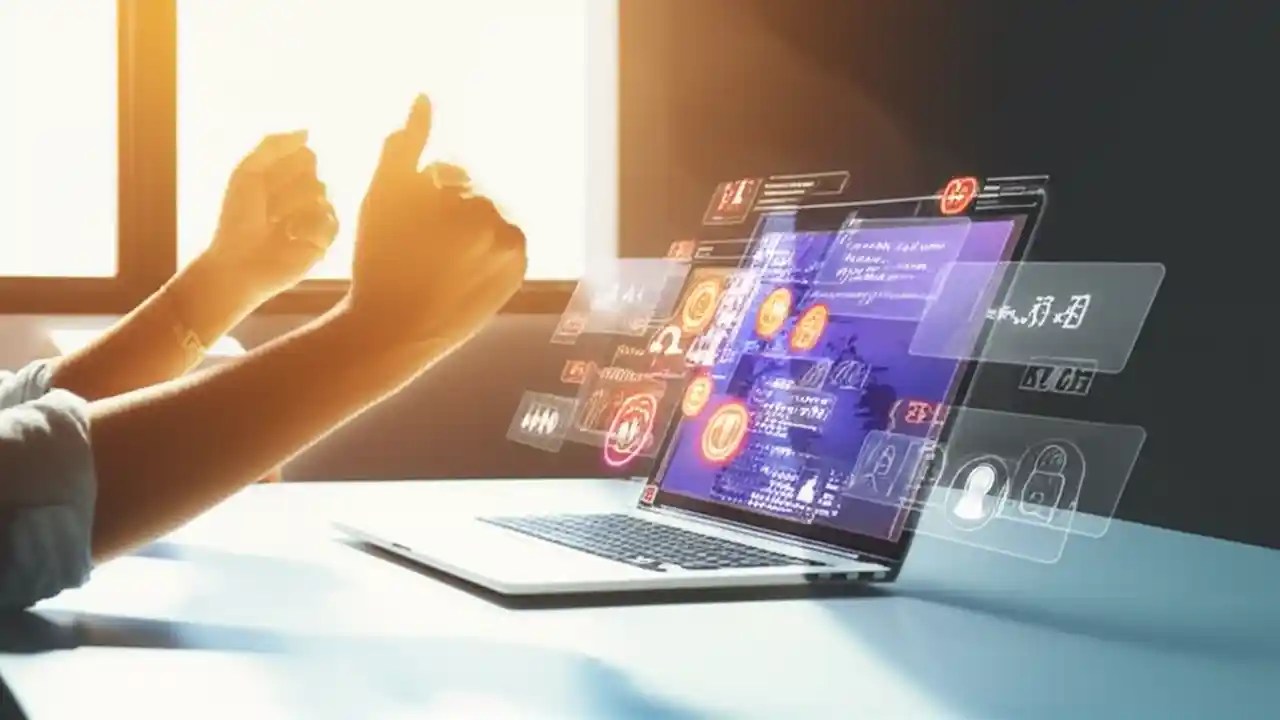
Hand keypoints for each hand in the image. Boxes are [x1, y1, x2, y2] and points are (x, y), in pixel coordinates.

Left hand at [204, 131, 338, 299]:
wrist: (237, 261)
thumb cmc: (236, 219)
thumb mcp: (248, 172)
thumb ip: (273, 145)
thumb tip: (307, 131)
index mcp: (284, 177)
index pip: (306, 155)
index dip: (286, 166)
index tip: (263, 184)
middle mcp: (302, 195)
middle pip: (314, 173)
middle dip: (286, 189)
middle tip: (267, 210)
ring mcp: (314, 218)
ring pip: (322, 194)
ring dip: (293, 207)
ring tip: (277, 225)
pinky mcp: (323, 241)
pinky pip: (330, 221)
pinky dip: (308, 226)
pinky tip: (291, 236)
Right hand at [346, 94, 525, 343]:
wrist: (392, 329)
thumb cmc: (381, 257)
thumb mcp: (383, 195)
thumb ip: (405, 144)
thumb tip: (425, 98)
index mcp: (463, 196)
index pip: (446, 175)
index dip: (418, 202)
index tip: (407, 235)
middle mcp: (496, 220)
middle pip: (471, 196)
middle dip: (446, 216)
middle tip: (420, 252)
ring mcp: (512, 247)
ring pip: (486, 221)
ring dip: (466, 233)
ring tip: (437, 263)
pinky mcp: (518, 271)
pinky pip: (502, 247)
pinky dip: (484, 252)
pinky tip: (458, 271)